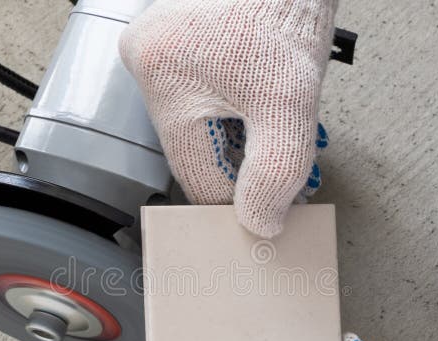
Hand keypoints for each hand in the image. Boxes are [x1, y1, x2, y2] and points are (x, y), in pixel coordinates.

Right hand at [120, 0, 337, 236]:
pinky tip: (255, 114)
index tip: (265, 218)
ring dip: (236, 142)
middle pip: (194, 151)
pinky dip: (229, 114)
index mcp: (164, 79)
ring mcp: (157, 50)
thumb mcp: (289, 102)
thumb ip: (275, 171)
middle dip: (240, 167)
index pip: (196, 175)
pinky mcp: (172, 43)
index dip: (237, 203)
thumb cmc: (284, 10)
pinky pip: (196, 98)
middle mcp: (148, 62)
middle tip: (281, 182)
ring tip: (271, 139)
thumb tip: (261, 222)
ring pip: (196, 126)